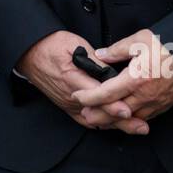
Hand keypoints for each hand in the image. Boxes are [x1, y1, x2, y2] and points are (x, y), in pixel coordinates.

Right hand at [15, 30, 148, 133]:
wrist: (30, 53)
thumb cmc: (51, 46)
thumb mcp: (74, 44)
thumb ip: (94, 59)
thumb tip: (112, 70)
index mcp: (71, 78)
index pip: (96, 95)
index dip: (112, 103)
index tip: (128, 109)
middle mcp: (70, 96)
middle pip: (99, 112)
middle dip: (121, 121)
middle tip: (141, 126)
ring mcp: (67, 104)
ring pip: (94, 119)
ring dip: (115, 125)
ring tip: (136, 128)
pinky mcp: (66, 106)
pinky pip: (86, 120)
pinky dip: (102, 124)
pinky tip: (115, 126)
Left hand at [72, 29, 172, 127]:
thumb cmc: (171, 43)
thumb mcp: (140, 40)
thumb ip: (117, 50)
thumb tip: (99, 55)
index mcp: (136, 78)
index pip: (106, 94)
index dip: (89, 97)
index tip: (77, 97)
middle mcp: (146, 95)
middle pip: (116, 111)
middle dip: (98, 115)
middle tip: (85, 115)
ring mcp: (157, 102)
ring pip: (131, 117)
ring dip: (114, 120)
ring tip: (101, 118)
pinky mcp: (167, 105)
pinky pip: (145, 116)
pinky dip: (132, 118)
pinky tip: (126, 115)